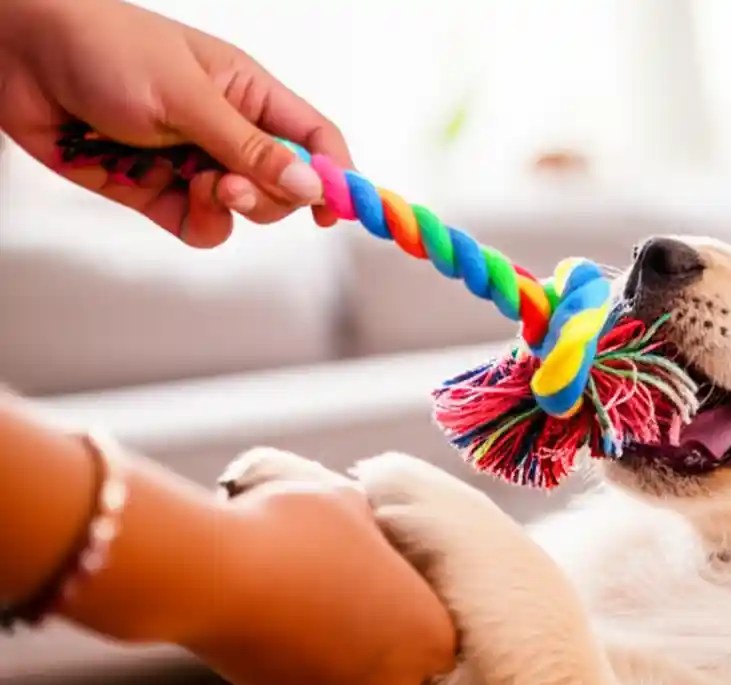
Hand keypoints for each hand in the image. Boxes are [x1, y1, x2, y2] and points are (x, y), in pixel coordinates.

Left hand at [0, 0, 351, 247]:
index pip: (315, 139)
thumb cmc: (105, 50)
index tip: (337, 212)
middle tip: (228, 184)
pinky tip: (171, 196)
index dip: (335, 176)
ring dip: (229, 207)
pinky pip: (201, 226)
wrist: (20, 57)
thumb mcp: (188, 97)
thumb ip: (250, 148)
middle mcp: (229, 131)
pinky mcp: (159, 190)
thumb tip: (310, 186)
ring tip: (193, 182)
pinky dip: (197, 222)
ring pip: (246, 212)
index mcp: (249, 93)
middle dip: (268, 196)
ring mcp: (195, 162)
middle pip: (286, 186)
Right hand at [191, 479, 456, 684]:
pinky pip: (323, 679)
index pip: (443, 631)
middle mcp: (397, 679)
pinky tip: (291, 615)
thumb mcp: (354, 505)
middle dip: (389, 629)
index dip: (419, 601)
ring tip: (318, 594)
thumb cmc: (297, 530)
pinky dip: (313, 655)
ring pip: (364, 672)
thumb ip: (378, 526)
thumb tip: (370, 524)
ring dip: (351, 644)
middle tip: (359, 586)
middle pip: (407, 659)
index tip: (396, 577)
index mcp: (431, 633)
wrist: (218, 576)